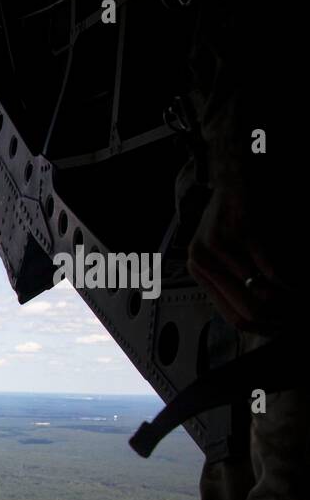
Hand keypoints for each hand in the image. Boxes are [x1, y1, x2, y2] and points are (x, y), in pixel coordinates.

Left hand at [187, 184, 295, 334]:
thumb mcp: (230, 248)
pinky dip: (293, 281)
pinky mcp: (244, 229)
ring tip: (300, 299)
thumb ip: (237, 279)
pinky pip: (275, 270)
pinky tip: (300, 282)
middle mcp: (204, 260)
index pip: (235, 316)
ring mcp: (222, 244)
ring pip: (263, 294)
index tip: (287, 330)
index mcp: (200, 269)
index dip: (266, 328)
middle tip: (300, 319)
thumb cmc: (243, 212)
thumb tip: (262, 316)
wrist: (242, 169)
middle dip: (281, 320)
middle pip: (248, 311)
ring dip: (290, 301)